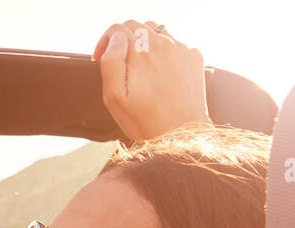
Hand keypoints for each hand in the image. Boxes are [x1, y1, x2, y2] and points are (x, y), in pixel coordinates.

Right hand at [94, 20, 209, 141]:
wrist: (181, 134)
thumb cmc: (144, 120)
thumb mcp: (114, 97)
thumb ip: (111, 62)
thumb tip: (116, 39)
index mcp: (141, 51)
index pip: (118, 29)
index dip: (105, 42)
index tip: (100, 58)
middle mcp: (163, 44)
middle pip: (138, 26)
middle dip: (123, 40)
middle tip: (118, 63)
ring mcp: (181, 49)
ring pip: (158, 32)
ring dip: (144, 44)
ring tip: (138, 67)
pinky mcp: (193, 58)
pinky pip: (175, 45)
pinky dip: (163, 53)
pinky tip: (159, 74)